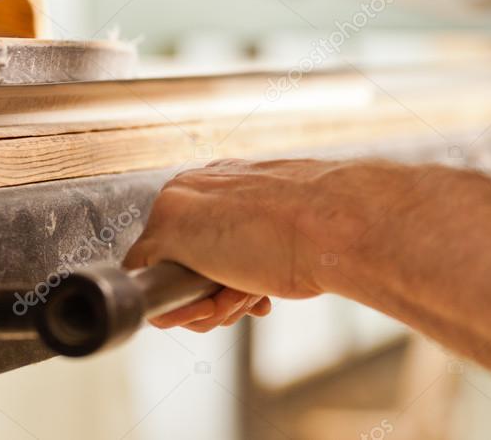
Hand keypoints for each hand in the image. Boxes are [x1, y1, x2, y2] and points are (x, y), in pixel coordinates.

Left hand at [123, 157, 439, 331]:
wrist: (334, 223)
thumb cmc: (325, 229)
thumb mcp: (287, 231)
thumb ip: (253, 245)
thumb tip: (239, 277)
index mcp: (225, 179)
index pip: (206, 241)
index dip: (228, 275)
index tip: (257, 288)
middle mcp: (193, 186)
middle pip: (185, 262)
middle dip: (219, 292)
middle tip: (254, 294)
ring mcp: (173, 208)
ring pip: (173, 281)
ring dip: (214, 305)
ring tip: (252, 292)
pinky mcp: (164, 236)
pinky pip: (156, 292)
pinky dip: (186, 311)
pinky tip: (228, 298)